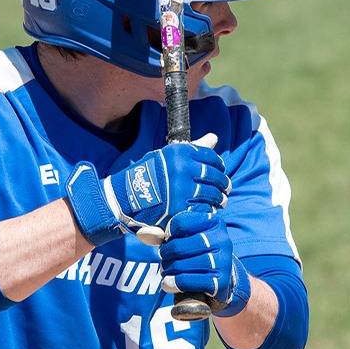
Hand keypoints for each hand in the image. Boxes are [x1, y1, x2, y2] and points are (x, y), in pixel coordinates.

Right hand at [67, 134, 227, 245]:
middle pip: (214, 176)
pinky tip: (208, 210)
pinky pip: (203, 209)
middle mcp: (183, 169)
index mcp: (181, 152)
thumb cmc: (148, 174)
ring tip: (219, 201)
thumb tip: (214, 137)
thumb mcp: (167, 156)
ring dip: (218, 199)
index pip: (211, 157)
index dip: (219, 165)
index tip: (219, 171)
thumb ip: (193, 148)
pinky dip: (208, 211)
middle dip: (223, 184)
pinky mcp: (179, 208)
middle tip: (225, 189)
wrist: (124, 197)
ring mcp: (182, 190)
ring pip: (212, 194)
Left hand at [159, 207, 251, 316]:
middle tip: (165, 259)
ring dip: (168, 270)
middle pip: (178, 246)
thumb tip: (142, 233)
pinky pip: (188, 281)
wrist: (222, 279)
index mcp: (214, 222)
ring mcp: (224, 261)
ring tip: (167, 271)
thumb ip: (162, 236)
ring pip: (182, 265)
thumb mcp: (183, 240)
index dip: (169, 234)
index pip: (181, 223)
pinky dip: (174, 283)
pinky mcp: (221, 281)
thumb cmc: (198, 254)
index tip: (169, 241)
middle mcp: (222, 239)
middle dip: (166, 255)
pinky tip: (169, 283)